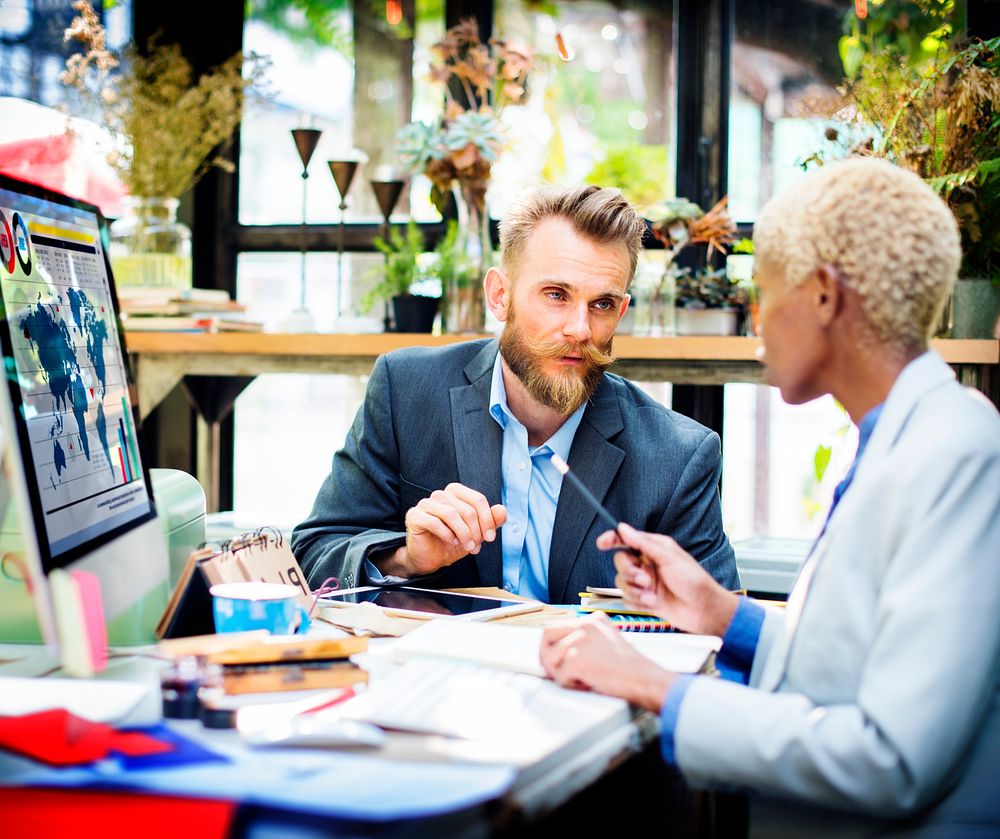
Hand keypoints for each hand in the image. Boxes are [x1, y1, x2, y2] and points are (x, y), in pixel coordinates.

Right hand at [379, 483, 506, 576]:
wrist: (431, 559)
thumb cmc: (452, 542)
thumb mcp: (476, 533)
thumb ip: (490, 521)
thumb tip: (502, 510)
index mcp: (456, 493)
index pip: (477, 500)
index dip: (487, 519)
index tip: (490, 538)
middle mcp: (440, 495)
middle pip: (466, 509)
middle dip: (475, 531)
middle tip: (476, 546)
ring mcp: (426, 504)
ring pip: (451, 514)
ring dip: (463, 533)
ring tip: (466, 546)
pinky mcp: (414, 516)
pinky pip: (434, 522)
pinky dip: (447, 534)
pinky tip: (452, 542)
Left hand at [540, 613, 674, 711]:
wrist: (645, 679)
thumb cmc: (630, 668)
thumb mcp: (606, 642)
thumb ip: (584, 641)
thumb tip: (555, 653)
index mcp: (593, 619)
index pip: (557, 626)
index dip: (550, 644)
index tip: (552, 658)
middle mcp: (585, 624)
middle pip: (547, 635)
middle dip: (546, 655)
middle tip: (553, 671)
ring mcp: (580, 640)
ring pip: (551, 658)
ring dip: (561, 673)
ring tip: (580, 679)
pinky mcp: (577, 657)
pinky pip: (560, 675)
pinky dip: (570, 684)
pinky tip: (587, 683)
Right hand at [598, 523, 738, 636]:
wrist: (702, 610)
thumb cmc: (693, 580)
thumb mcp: (669, 557)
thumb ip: (643, 543)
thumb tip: (623, 528)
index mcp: (653, 549)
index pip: (626, 540)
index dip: (612, 539)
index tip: (602, 543)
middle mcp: (646, 564)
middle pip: (620, 562)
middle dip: (630, 572)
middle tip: (645, 579)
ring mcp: (644, 582)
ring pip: (621, 582)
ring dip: (635, 590)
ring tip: (652, 593)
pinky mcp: (644, 599)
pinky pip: (627, 599)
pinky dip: (638, 602)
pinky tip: (653, 603)